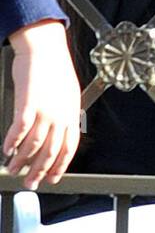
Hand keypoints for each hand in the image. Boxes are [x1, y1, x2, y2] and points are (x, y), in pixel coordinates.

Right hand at [4, 21, 81, 188]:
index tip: (52, 179)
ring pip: (33, 145)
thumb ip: (65, 115)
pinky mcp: (29, 103)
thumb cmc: (55, 70)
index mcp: (71, 113)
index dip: (60, 166)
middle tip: (30, 183)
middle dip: (39, 171)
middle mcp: (60, 115)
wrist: (45, 49)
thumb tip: (60, 134)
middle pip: (50, 152)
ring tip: (13, 169)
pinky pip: (19, 130)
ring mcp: (45, 110)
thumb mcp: (68, 95)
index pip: (68, 148)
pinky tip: (6, 149)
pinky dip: (12, 142)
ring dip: (22, 161)